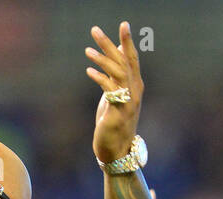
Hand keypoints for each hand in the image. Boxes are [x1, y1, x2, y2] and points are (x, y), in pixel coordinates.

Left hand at [85, 22, 142, 164]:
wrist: (116, 151)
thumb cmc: (114, 122)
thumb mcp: (115, 95)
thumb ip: (116, 75)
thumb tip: (115, 52)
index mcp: (135, 86)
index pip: (132, 59)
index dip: (127, 42)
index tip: (123, 24)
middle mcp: (135, 92)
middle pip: (124, 62)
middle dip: (110, 44)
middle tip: (95, 30)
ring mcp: (129, 102)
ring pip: (117, 73)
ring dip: (102, 59)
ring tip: (87, 50)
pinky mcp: (118, 111)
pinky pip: (110, 90)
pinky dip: (100, 78)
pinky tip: (89, 71)